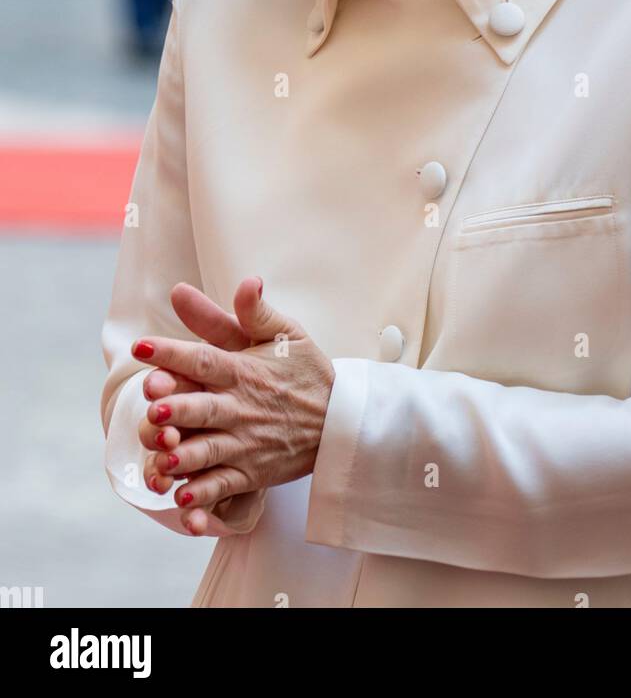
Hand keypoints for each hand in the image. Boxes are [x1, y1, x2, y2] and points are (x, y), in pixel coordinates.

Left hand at [132, 278, 335, 535]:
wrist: (340, 421)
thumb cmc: (304, 372)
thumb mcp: (286, 334)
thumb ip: (255, 311)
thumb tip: (246, 280)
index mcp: (244, 369)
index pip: (204, 357)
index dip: (172, 352)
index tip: (141, 346)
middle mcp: (241, 406)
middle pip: (204, 407)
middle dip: (179, 407)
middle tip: (154, 407)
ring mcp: (246, 443)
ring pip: (209, 450)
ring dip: (185, 455)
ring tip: (162, 457)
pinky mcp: (252, 473)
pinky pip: (224, 485)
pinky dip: (204, 494)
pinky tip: (182, 498)